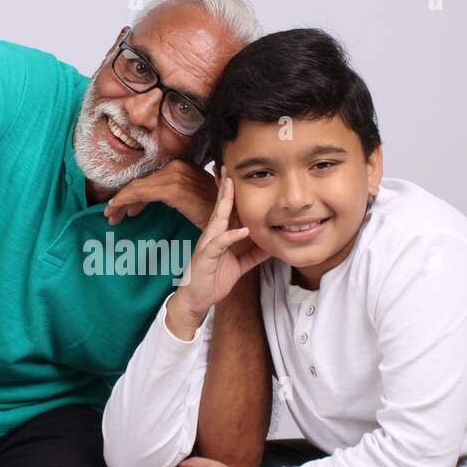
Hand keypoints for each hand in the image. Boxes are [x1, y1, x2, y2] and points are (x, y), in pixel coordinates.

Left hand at [104, 159, 219, 228]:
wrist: (233, 222)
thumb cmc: (215, 214)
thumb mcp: (193, 199)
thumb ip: (176, 194)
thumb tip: (159, 197)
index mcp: (182, 166)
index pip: (150, 179)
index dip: (133, 194)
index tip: (122, 209)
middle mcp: (177, 167)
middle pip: (141, 182)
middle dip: (124, 200)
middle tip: (112, 215)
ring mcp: (175, 176)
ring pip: (137, 188)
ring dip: (120, 202)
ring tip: (111, 216)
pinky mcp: (173, 189)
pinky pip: (140, 193)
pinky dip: (124, 201)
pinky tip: (116, 212)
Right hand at [174, 176, 271, 320]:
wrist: (196, 300)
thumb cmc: (213, 280)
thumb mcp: (239, 265)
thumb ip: (253, 254)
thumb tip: (271, 246)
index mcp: (219, 235)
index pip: (226, 210)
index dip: (231, 193)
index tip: (237, 175)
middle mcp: (212, 235)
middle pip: (220, 206)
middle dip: (225, 187)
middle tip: (229, 166)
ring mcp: (208, 244)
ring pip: (217, 218)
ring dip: (224, 202)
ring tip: (232, 186)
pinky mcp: (206, 256)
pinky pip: (219, 243)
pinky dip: (231, 236)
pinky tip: (242, 230)